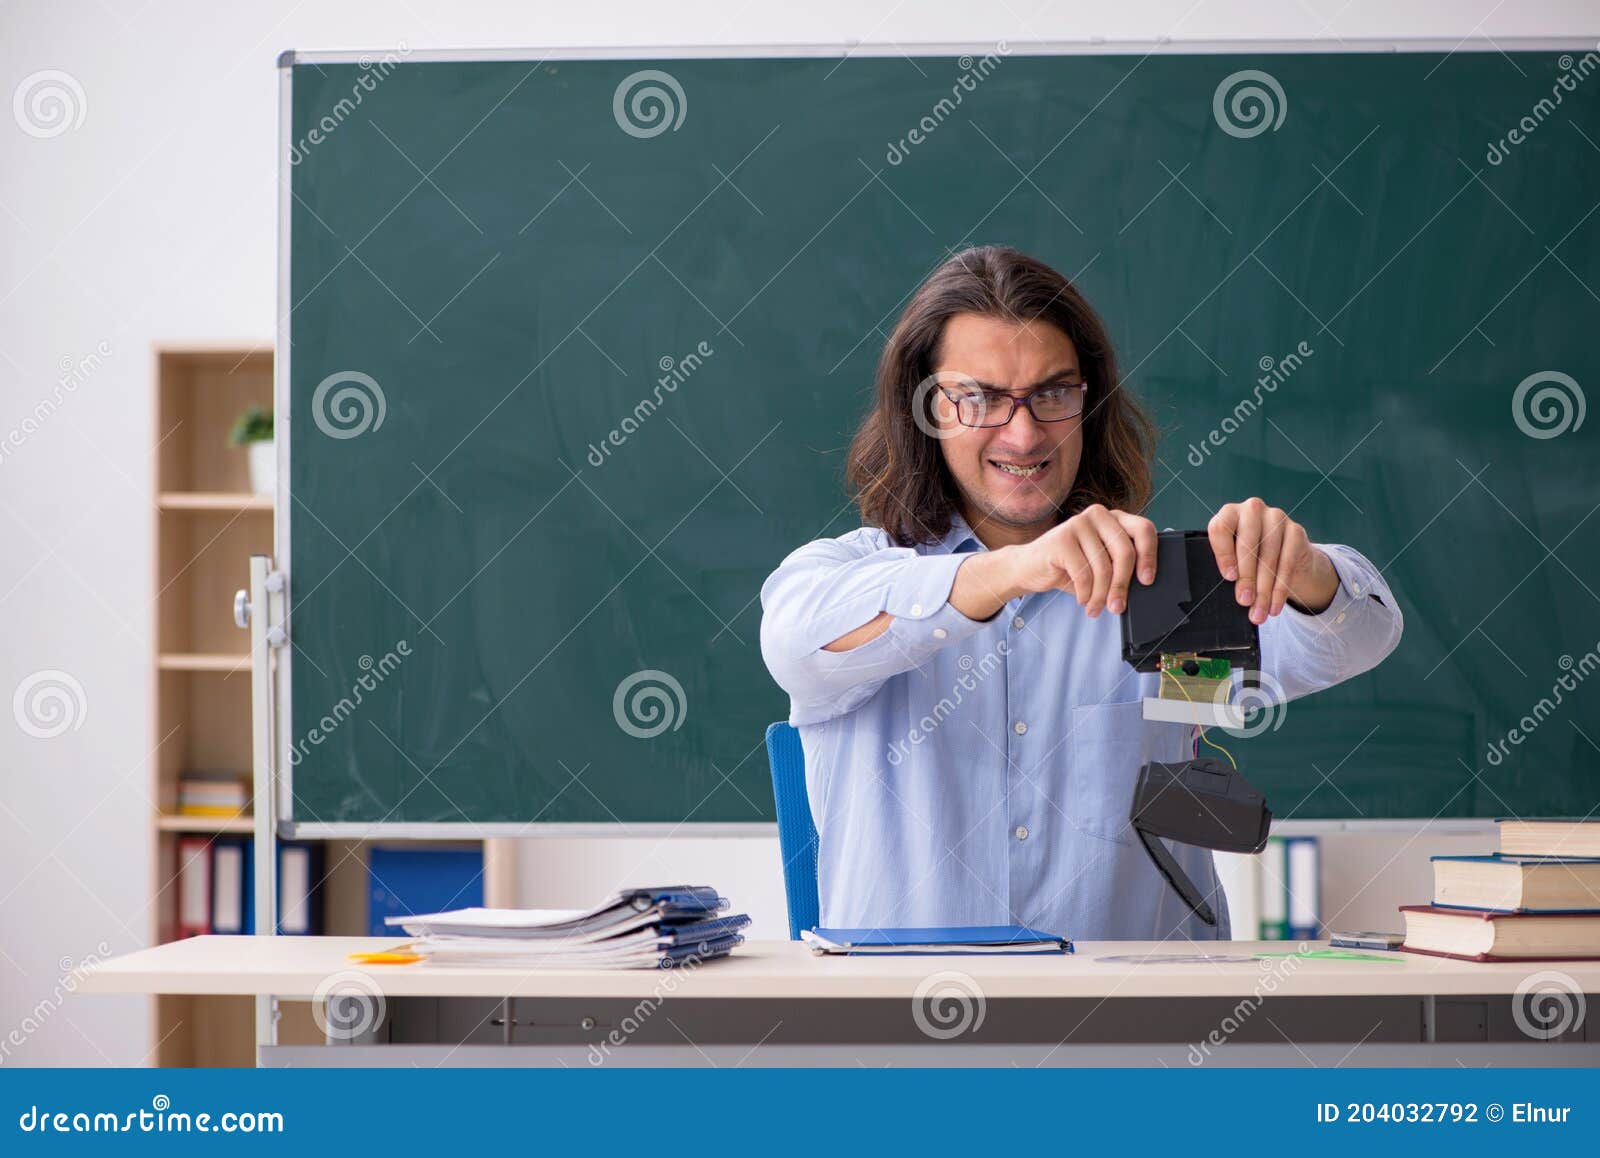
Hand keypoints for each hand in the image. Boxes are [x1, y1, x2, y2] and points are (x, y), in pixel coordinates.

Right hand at [1005, 504, 1156, 616]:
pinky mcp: (1061, 538)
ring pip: (1103, 567)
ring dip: (1101, 596)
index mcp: (1114, 518)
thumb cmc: (1069, 568)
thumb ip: (1120, 566)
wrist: (1029, 568)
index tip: (1147, 580)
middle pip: (1124, 552)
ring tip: (1095, 609)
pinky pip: (1083, 574)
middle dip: (1122, 585)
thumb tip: (1142, 586)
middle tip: (1117, 607)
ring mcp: (1078, 523)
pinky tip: (1082, 599)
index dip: (1149, 556)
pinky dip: (1085, 593)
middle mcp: (1098, 515)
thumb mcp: (1101, 565)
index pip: (1144, 529)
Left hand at [1207, 498, 1338, 623]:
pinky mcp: (1296, 530)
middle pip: (1247, 545)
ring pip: (1269, 557)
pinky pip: (1288, 562)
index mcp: (1229, 514)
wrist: (1284, 554)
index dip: (1223, 554)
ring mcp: (1276, 517)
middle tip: (1244, 601)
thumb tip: (1228, 597)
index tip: (1229, 577)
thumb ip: (1229, 570)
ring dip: (1264, 589)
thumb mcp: (1234, 559)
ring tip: (1259, 612)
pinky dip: (1280, 589)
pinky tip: (1274, 605)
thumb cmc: (1249, 558)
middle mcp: (1252, 510)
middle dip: (1247, 578)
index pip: (1221, 528)